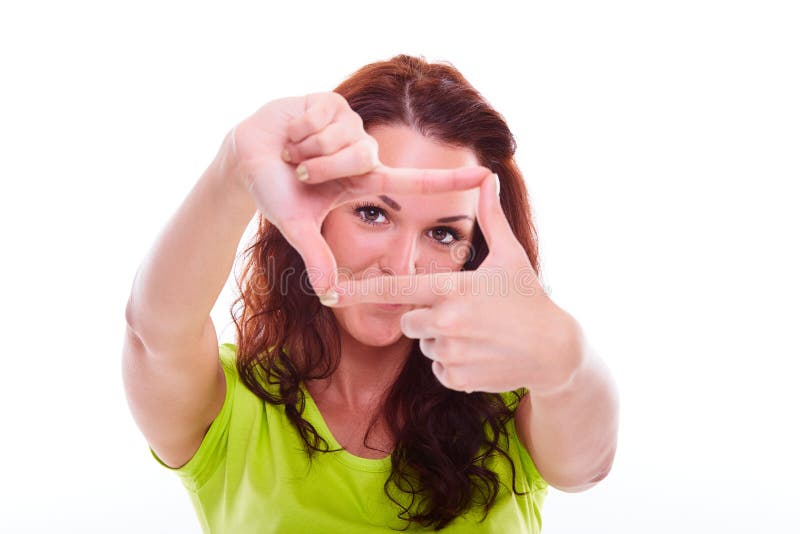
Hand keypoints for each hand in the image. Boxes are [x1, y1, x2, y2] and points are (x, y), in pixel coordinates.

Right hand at [218, 91, 492, 296]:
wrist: (247, 157)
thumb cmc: (276, 190)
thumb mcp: (298, 227)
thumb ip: (317, 257)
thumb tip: (328, 294)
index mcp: (366, 181)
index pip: (416, 183)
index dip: (451, 181)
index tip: (487, 176)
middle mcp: (365, 153)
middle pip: (360, 159)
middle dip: (321, 168)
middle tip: (300, 170)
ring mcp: (351, 126)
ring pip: (340, 138)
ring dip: (307, 148)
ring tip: (294, 151)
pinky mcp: (334, 102)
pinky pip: (323, 117)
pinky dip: (299, 129)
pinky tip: (292, 132)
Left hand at [325, 173, 579, 393]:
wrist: (554, 350)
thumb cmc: (529, 298)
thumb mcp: (510, 256)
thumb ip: (490, 217)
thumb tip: (486, 177)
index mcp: (453, 288)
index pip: (395, 289)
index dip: (358, 291)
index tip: (327, 292)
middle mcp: (447, 322)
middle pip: (408, 320)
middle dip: (425, 317)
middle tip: (463, 313)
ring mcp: (452, 353)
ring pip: (425, 346)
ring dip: (443, 341)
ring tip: (479, 334)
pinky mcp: (458, 379)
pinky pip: (439, 369)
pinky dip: (454, 364)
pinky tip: (481, 354)